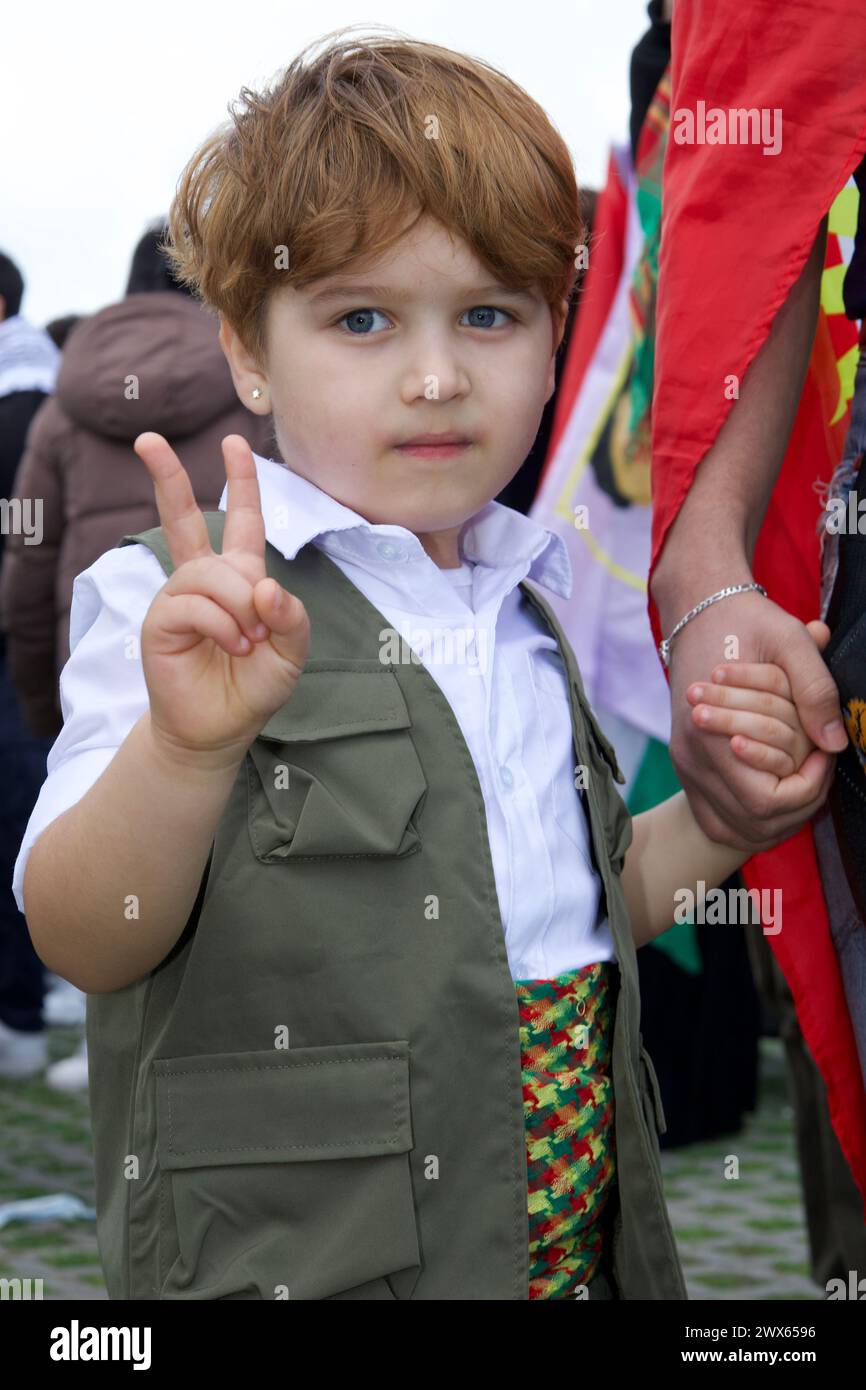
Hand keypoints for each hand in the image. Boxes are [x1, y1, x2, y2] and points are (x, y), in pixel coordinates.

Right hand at [133, 432, 310, 766]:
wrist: (220, 729)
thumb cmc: (254, 686)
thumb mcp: (292, 651)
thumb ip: (292, 616)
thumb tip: (265, 585)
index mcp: (238, 578)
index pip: (241, 521)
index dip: (241, 482)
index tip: (233, 441)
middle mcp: (203, 580)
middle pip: (182, 518)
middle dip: (168, 477)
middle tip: (147, 440)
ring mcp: (178, 598)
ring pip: (210, 574)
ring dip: (238, 606)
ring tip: (249, 640)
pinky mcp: (161, 622)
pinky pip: (193, 605)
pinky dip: (222, 625)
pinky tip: (234, 646)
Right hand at [663, 591, 841, 849]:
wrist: (701, 614)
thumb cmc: (749, 625)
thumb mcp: (790, 643)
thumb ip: (815, 691)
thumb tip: (833, 743)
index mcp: (708, 732)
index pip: (765, 801)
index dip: (806, 787)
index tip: (823, 754)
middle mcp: (691, 760)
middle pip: (754, 821)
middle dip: (799, 803)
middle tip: (818, 765)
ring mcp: (686, 769)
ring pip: (736, 828)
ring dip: (778, 817)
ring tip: (802, 781)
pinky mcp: (688, 770)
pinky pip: (720, 820)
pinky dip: (752, 820)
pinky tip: (778, 793)